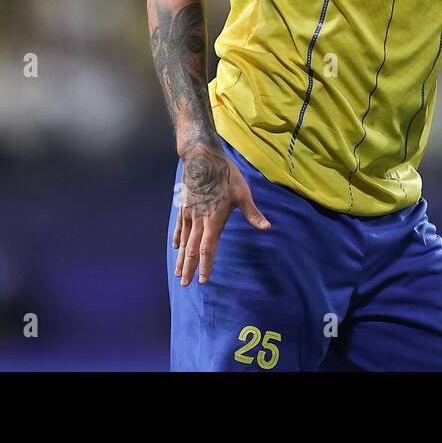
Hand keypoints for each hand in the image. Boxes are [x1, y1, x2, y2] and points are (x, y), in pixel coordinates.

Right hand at [172, 141, 269, 285]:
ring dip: (180, 258)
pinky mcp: (184, 206)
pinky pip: (179, 227)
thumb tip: (267, 228)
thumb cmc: (225, 175)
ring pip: (183, 241)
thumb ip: (252, 213)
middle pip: (191, 249)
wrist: (201, 157)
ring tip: (178, 273)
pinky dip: (177, 238)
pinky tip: (175, 247)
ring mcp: (189, 214)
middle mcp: (199, 220)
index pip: (208, 248)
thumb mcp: (243, 193)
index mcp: (214, 219)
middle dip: (189, 268)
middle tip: (184, 285)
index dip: (205, 265)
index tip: (203, 280)